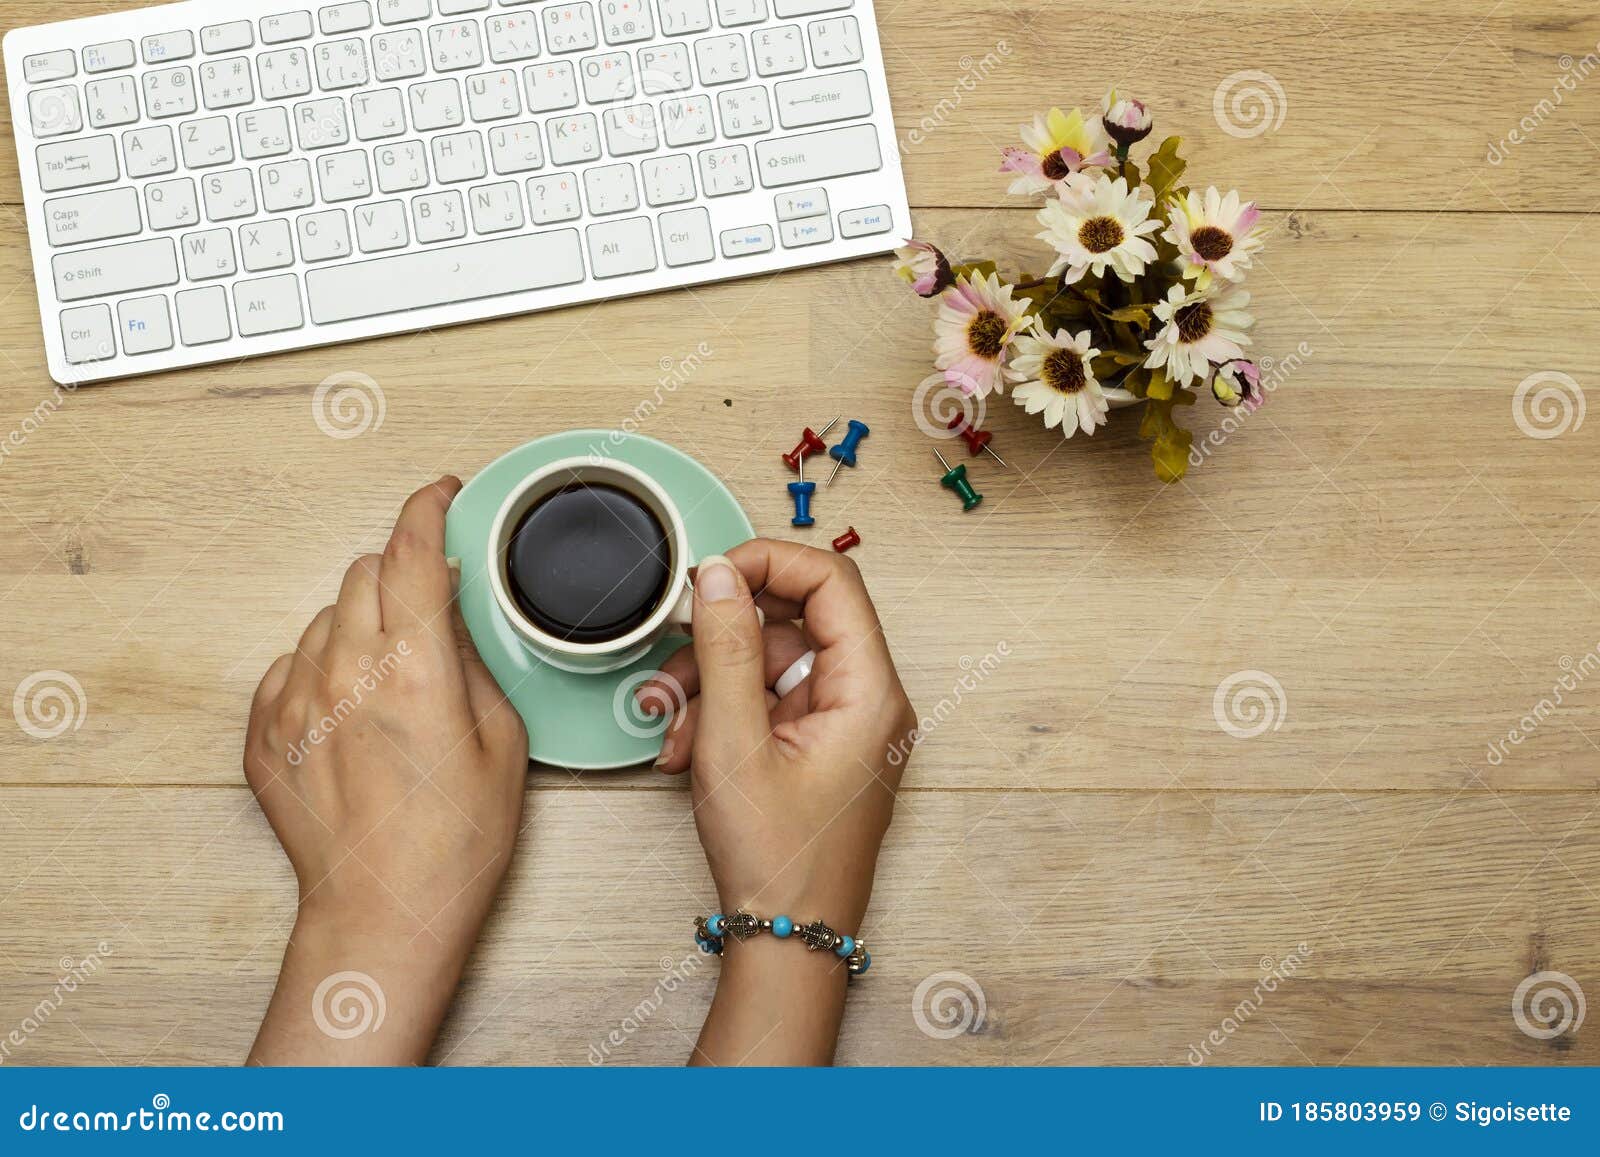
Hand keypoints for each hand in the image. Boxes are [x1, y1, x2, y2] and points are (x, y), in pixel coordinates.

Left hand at [244, 477, 526, 1064]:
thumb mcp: (503, 740)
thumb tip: (455, 616)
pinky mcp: (265, 732)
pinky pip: (291, 664)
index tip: (441, 494)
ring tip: (395, 677)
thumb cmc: (452, 843)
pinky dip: (324, 667)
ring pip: (328, 616)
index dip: (429, 508)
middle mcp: (345, 673)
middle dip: (401, 571)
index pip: (412, 551)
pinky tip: (354, 708)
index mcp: (413, 668)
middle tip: (430, 601)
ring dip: (363, 622)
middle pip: (365, 572)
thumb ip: (474, 661)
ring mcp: (296, 701)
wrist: (384, 910)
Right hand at [636, 540, 915, 1063]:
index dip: (768, 562)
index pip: (832, 581)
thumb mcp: (735, 744)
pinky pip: (769, 701)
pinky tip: (688, 749)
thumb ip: (724, 649)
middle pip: (795, 620)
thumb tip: (719, 575)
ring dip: (713, 683)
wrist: (790, 940)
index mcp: (870, 691)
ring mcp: (843, 724)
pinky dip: (724, 714)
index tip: (712, 573)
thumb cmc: (779, 861)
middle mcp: (867, 700)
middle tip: (677, 654)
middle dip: (725, 636)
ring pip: (772, 661)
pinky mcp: (818, 746)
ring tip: (675, 726)